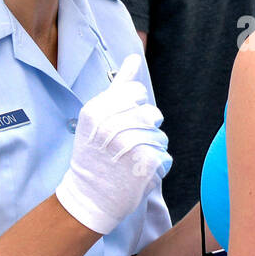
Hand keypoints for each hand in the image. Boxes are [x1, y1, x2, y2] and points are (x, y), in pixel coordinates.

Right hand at [55, 54, 170, 235]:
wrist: (88, 198)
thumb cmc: (93, 155)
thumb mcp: (96, 117)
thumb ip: (118, 87)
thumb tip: (134, 57)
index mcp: (97, 110)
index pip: (137, 92)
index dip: (132, 108)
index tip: (119, 125)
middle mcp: (113, 124)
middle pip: (152, 114)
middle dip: (144, 130)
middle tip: (123, 147)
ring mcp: (131, 143)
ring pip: (161, 136)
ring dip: (151, 150)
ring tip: (129, 162)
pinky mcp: (147, 163)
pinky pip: (165, 156)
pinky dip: (155, 168)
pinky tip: (136, 175)